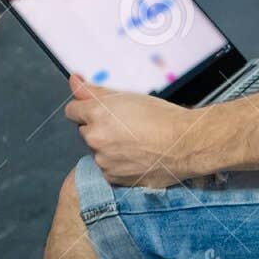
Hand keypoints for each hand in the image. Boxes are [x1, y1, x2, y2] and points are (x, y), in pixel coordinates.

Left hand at [64, 74, 210, 187]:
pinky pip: (107, 168)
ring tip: (134, 142)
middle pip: (85, 131)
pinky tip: (135, 157)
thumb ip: (95, 90)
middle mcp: (95, 137)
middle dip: (99, 128)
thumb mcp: (128, 97)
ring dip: (108, 147)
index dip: (86, 109)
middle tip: (124, 126)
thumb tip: (74, 80)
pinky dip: (117, 164)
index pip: (72, 110)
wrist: (185, 144)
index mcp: (97, 113)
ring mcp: (103, 160)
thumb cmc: (162, 118)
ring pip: (97, 151)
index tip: (98, 111)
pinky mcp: (112, 177)